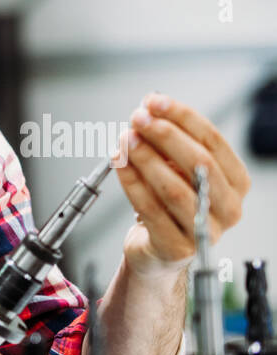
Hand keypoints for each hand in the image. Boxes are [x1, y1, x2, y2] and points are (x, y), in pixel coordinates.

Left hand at [113, 93, 249, 277]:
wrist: (156, 252)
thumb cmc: (169, 207)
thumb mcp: (176, 170)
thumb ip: (169, 142)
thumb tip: (150, 107)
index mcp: (236, 183)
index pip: (214, 142)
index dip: (183, 118)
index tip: (155, 102)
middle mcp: (228, 208)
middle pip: (199, 163)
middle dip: (165, 136)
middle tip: (139, 119)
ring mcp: (205, 231)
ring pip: (174, 188)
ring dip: (146, 159)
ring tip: (126, 140)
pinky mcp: (177, 247)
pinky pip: (151, 209)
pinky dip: (132, 183)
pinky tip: (120, 165)